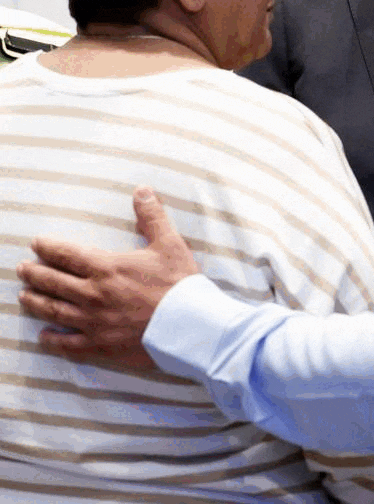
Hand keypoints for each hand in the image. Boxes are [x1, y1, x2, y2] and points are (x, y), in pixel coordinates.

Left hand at [17, 187, 200, 369]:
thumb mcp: (170, 243)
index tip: (36, 244)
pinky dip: (53, 340)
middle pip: (54, 282)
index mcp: (107, 268)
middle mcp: (93, 294)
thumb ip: (152, 216)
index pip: (68, 254)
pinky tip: (44, 336)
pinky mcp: (101, 345)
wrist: (190, 325)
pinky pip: (69, 344)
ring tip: (24, 296)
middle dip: (35, 274)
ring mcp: (94, 322)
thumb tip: (141, 190)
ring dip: (36, 302)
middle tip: (22, 269)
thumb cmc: (180, 284)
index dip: (48, 248)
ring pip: (55, 311)